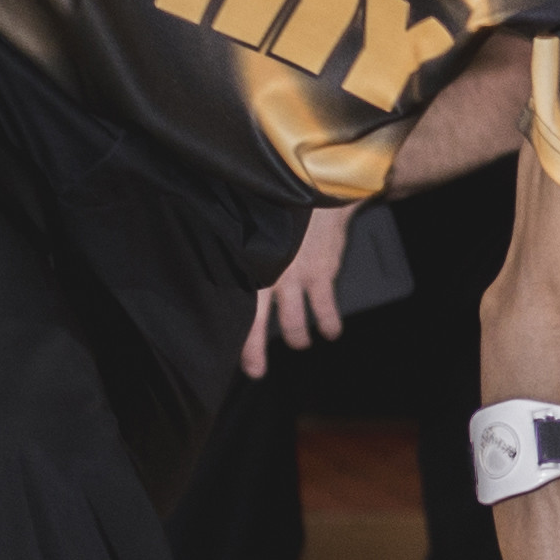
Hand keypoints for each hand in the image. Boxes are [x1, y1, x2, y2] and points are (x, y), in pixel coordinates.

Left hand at [241, 205, 351, 376]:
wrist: (320, 190)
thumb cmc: (287, 208)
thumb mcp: (259, 227)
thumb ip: (248, 251)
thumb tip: (231, 264)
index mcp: (250, 263)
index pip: (235, 302)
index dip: (232, 328)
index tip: (228, 345)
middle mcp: (269, 274)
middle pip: (256, 322)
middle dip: (255, 351)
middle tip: (257, 370)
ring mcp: (295, 276)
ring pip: (293, 324)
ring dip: (298, 338)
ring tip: (301, 342)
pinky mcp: (321, 273)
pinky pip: (324, 310)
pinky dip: (329, 324)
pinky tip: (331, 331)